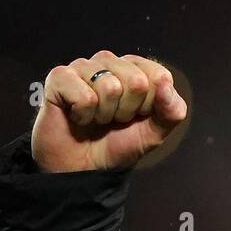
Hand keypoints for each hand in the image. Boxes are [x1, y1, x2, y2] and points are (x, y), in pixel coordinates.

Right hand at [31, 50, 188, 172]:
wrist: (83, 168)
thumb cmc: (116, 146)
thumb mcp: (153, 133)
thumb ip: (171, 111)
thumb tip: (166, 85)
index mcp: (134, 69)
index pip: (159, 76)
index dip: (149, 106)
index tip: (136, 117)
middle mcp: (109, 62)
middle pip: (136, 81)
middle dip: (127, 111)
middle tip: (113, 120)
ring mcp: (83, 67)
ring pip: (109, 87)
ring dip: (104, 114)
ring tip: (95, 118)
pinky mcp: (60, 77)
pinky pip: (84, 96)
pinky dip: (83, 115)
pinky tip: (77, 116)